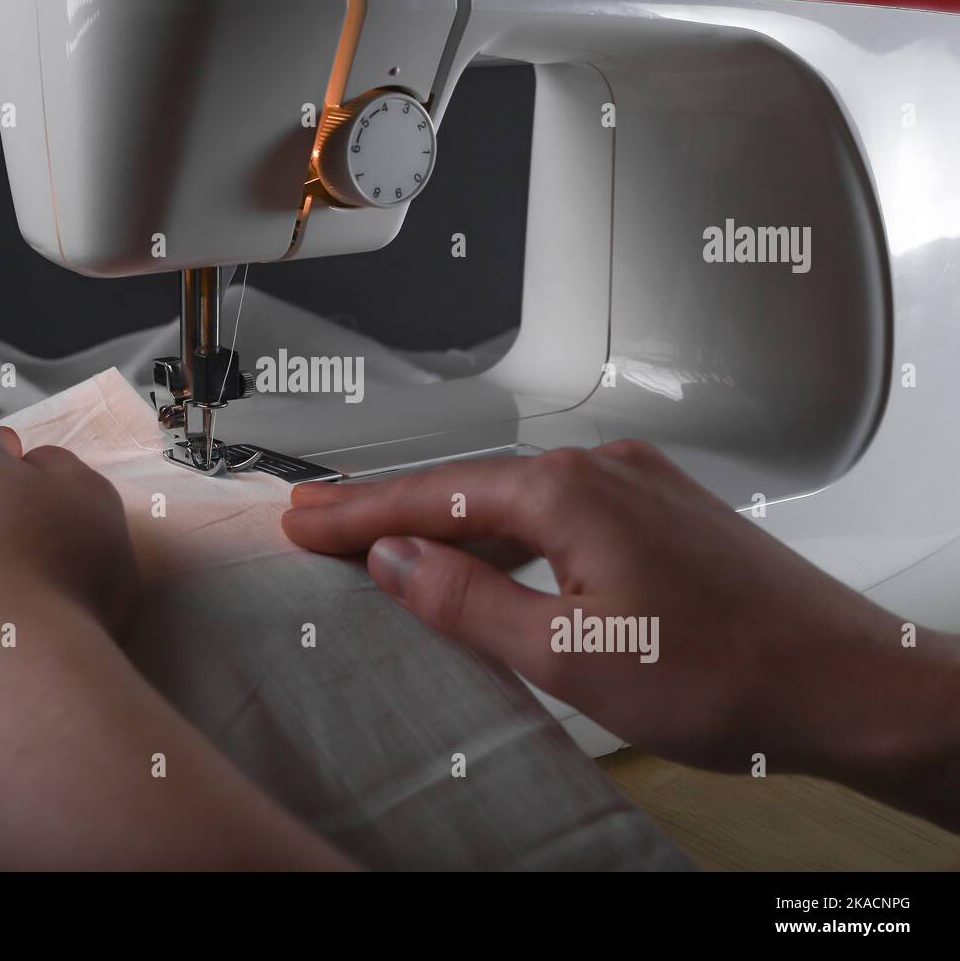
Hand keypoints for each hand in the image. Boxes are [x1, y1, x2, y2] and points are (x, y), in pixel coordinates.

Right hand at [283, 441, 959, 829]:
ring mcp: (637, 483)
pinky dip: (509, 533)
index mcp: (567, 491)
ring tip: (389, 545)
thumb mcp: (569, 654)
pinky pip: (560, 510)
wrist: (845, 681)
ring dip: (451, 523)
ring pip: (516, 498)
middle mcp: (601, 467)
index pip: (432, 495)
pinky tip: (493, 560)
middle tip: (322, 524)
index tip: (303, 520)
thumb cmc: (726, 674)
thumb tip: (395, 558)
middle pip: (469, 486)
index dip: (357, 512)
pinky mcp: (662, 510)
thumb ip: (468, 600)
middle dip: (391, 509)